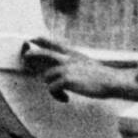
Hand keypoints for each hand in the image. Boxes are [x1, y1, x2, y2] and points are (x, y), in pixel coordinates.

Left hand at [21, 37, 137, 101]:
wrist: (112, 82)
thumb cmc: (100, 76)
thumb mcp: (86, 63)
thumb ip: (73, 63)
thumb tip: (62, 68)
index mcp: (73, 54)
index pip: (54, 43)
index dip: (42, 40)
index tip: (32, 38)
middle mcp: (68, 59)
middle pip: (43, 53)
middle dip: (32, 55)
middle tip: (25, 58)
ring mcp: (66, 68)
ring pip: (46, 76)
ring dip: (51, 86)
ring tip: (63, 95)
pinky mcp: (66, 80)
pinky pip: (52, 88)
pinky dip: (58, 96)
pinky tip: (66, 100)